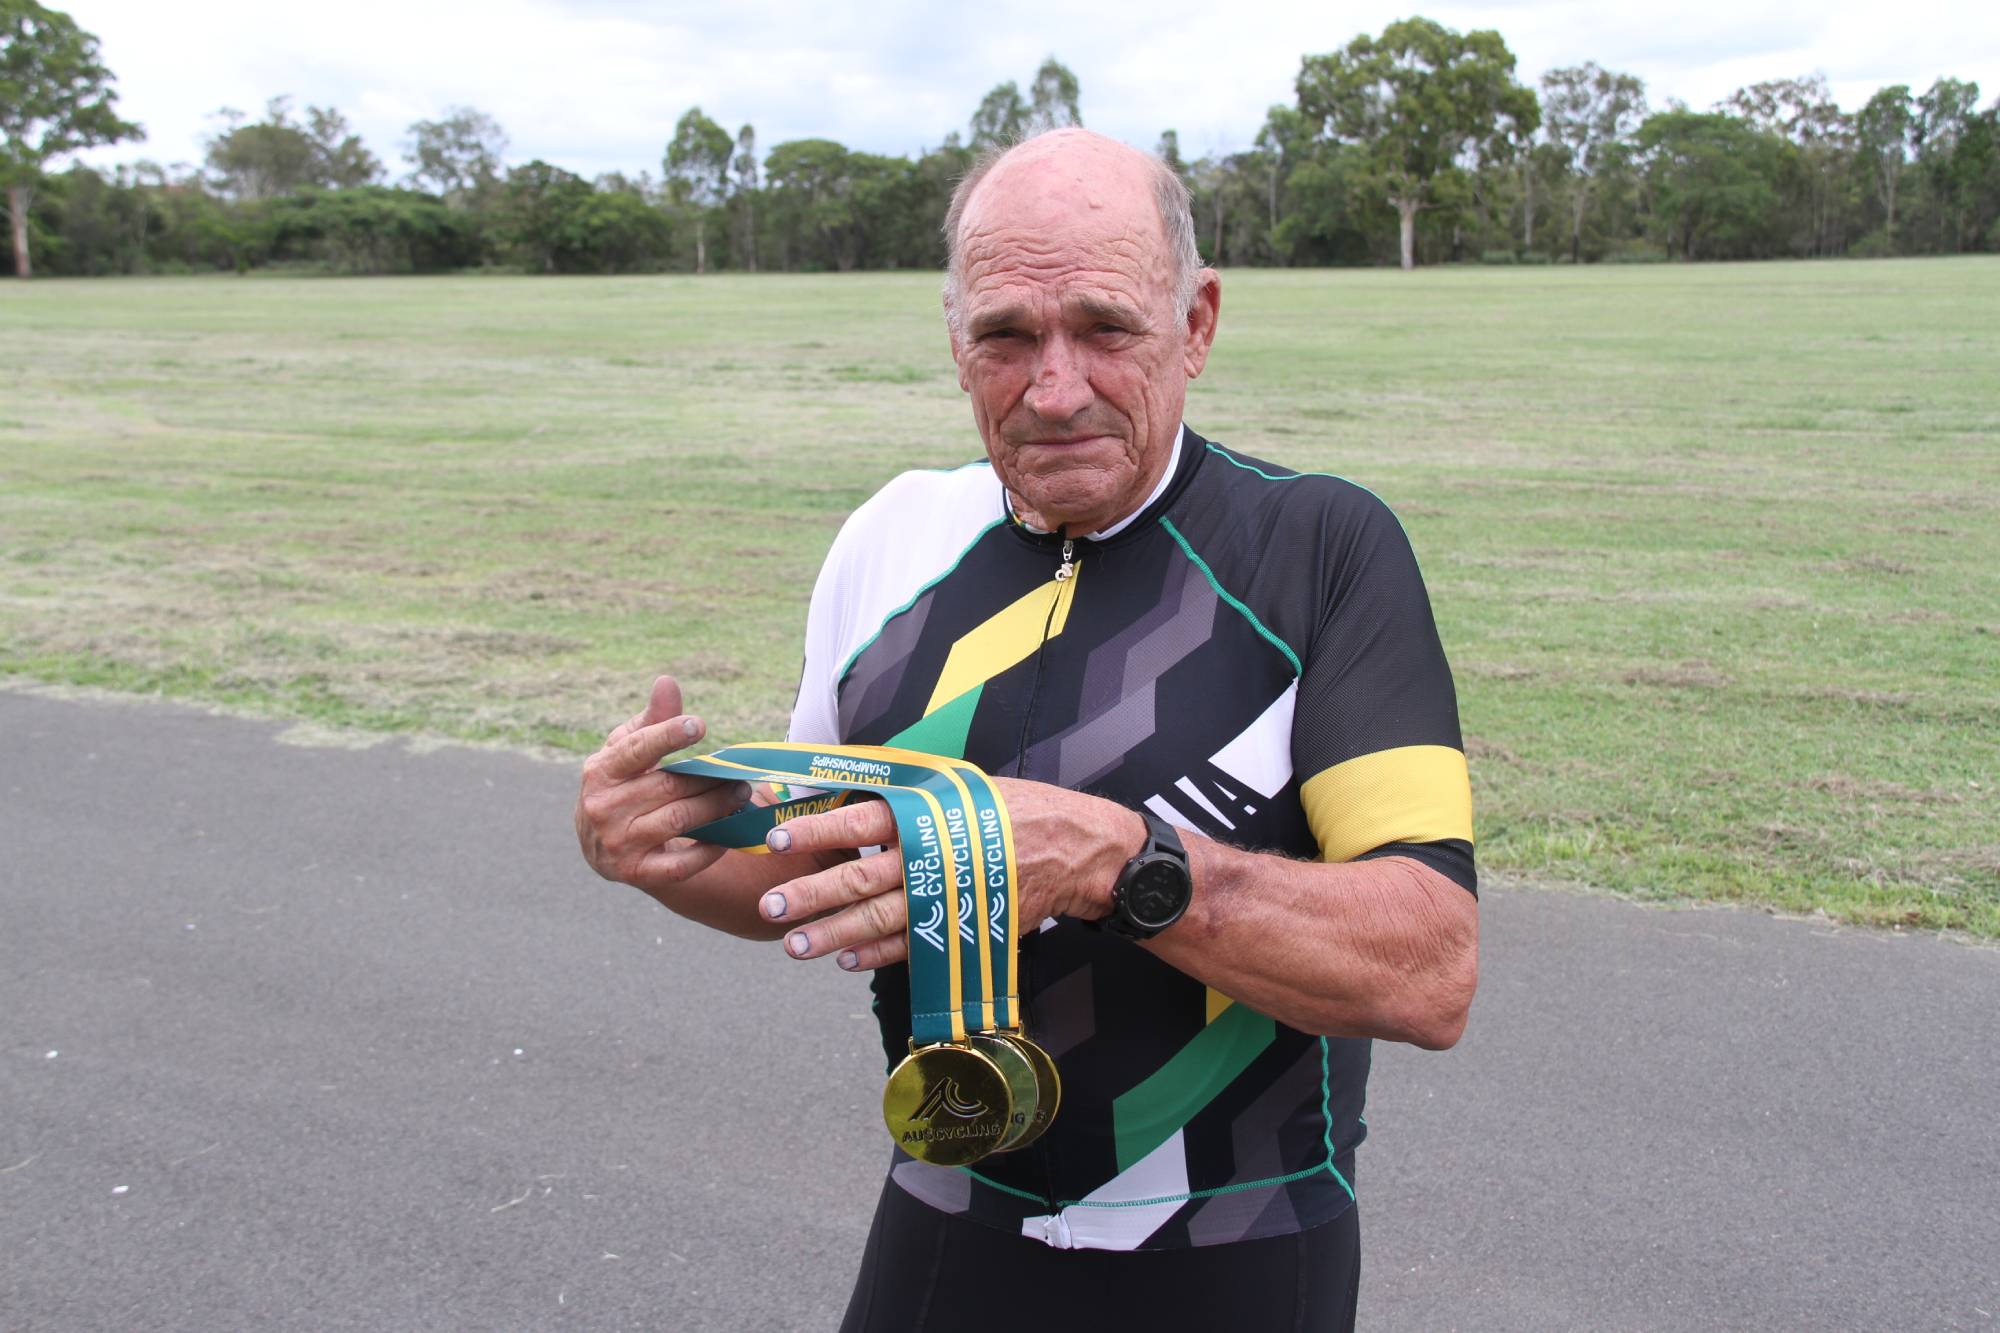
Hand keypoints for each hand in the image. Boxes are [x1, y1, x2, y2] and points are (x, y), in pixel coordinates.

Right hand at [575, 675, 752, 892]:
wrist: (599, 844)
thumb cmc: (621, 784)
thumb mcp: (627, 749)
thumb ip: (652, 719)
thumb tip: (667, 682)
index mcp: (600, 771)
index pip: (636, 750)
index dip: (666, 735)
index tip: (698, 725)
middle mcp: (602, 808)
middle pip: (667, 787)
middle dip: (708, 778)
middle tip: (737, 773)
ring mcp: (618, 843)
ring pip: (678, 821)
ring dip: (715, 807)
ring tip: (739, 795)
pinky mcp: (635, 873)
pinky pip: (680, 864)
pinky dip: (707, 850)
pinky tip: (727, 834)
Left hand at [756, 776, 1144, 969]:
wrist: (1072, 848)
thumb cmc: (1006, 810)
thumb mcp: (955, 788)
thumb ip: (905, 795)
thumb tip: (846, 790)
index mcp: (925, 815)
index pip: (859, 822)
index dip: (817, 831)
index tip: (777, 840)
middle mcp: (929, 857)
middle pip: (860, 880)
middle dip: (811, 895)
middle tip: (771, 907)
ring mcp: (944, 897)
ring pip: (878, 920)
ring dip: (833, 934)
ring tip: (794, 946)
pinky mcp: (960, 927)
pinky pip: (911, 948)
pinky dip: (877, 955)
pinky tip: (846, 960)